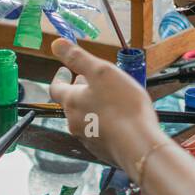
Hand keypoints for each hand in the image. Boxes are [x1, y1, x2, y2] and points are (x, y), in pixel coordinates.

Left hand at [49, 36, 162, 170]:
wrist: (138, 145)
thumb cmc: (123, 106)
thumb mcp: (102, 72)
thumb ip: (78, 58)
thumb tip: (56, 44)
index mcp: (72, 101)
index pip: (55, 88)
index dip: (59, 77)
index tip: (64, 70)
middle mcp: (74, 122)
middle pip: (72, 103)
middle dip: (80, 90)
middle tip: (92, 81)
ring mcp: (88, 138)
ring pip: (85, 118)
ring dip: (93, 106)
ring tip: (110, 98)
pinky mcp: (102, 150)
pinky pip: (99, 132)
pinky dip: (105, 122)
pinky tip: (120, 119)